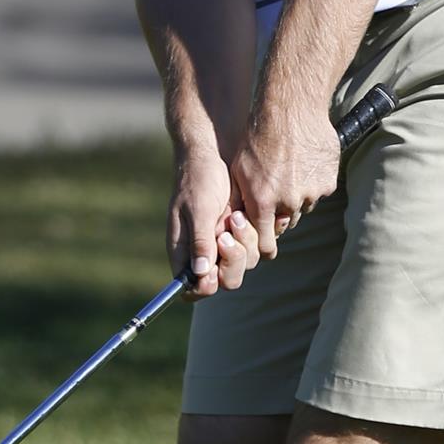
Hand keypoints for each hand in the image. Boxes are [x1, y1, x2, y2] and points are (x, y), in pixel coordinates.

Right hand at [166, 153, 261, 296]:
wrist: (214, 154)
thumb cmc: (197, 180)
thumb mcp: (197, 209)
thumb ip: (199, 242)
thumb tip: (199, 273)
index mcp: (185, 252)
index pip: (193, 288)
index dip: (205, 285)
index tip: (213, 269)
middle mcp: (205, 253)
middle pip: (226, 280)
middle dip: (232, 260)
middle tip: (226, 234)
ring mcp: (226, 244)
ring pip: (246, 264)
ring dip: (244, 241)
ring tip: (236, 214)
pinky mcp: (243, 233)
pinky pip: (258, 248)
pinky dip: (255, 234)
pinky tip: (245, 212)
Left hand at [229, 107, 338, 259]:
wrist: (290, 110)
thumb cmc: (258, 137)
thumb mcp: (239, 169)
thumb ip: (242, 198)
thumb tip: (239, 222)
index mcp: (262, 202)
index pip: (265, 244)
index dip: (264, 244)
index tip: (264, 241)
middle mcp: (288, 203)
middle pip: (286, 223)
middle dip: (280, 214)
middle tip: (276, 191)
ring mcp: (311, 193)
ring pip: (303, 206)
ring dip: (297, 196)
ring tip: (289, 170)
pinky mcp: (328, 183)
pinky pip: (318, 191)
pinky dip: (312, 182)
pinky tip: (303, 162)